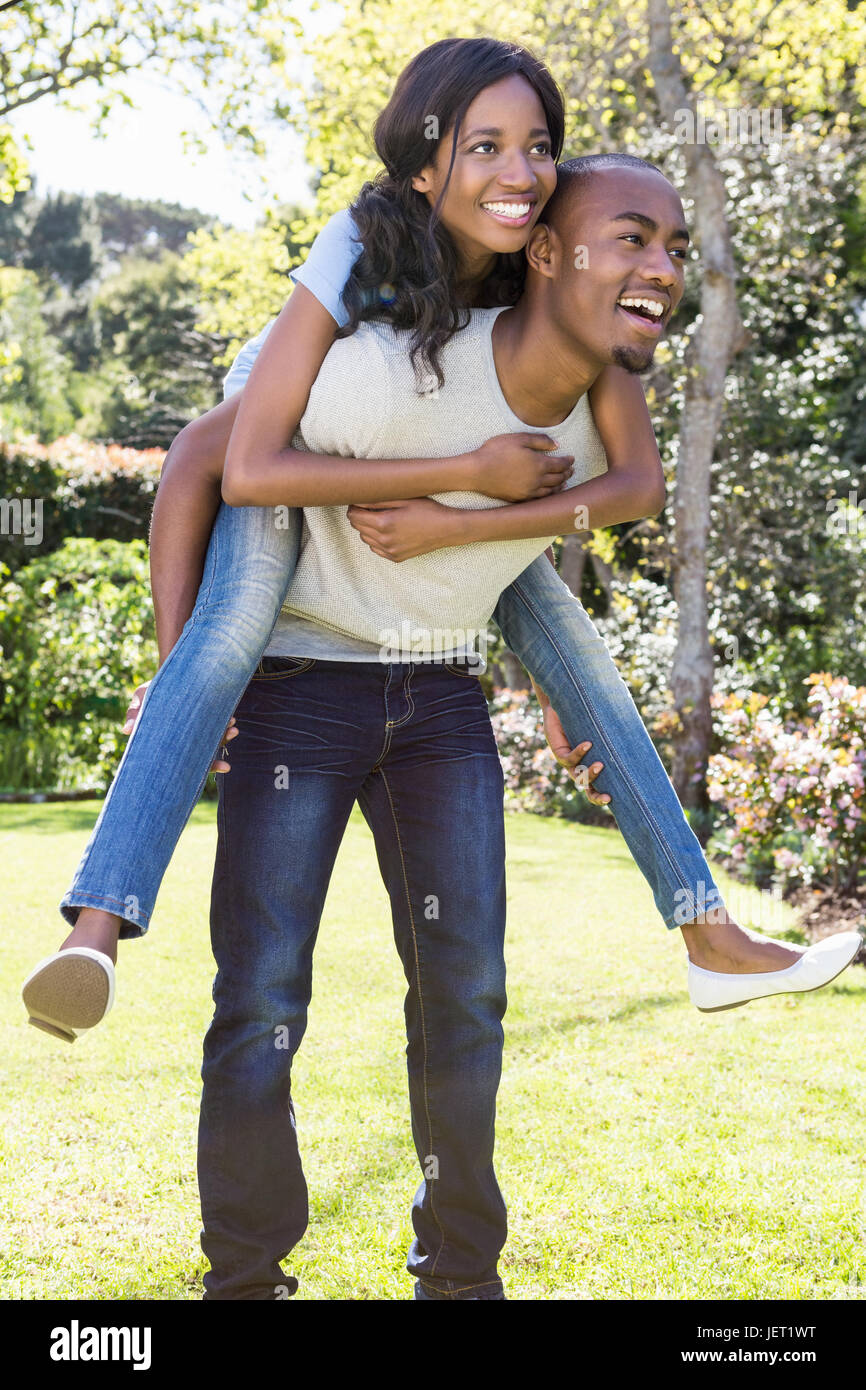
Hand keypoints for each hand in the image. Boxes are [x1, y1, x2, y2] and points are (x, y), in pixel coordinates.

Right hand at [120, 680, 238, 773]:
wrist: (166, 679)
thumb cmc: (150, 692)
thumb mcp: (141, 699)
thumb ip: (134, 714)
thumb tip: (126, 730)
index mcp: (169, 743)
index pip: (190, 761)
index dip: (209, 766)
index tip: (227, 767)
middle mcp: (184, 742)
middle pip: (207, 752)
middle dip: (222, 744)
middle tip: (233, 733)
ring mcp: (194, 733)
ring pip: (213, 740)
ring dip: (225, 735)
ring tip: (234, 726)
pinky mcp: (202, 721)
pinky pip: (216, 728)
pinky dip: (225, 726)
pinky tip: (232, 720)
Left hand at [347, 497, 457, 561]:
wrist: (447, 529)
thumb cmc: (427, 510)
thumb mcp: (403, 499)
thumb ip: (378, 500)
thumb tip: (357, 499)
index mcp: (384, 523)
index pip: (353, 516)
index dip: (354, 506)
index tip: (360, 501)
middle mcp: (384, 540)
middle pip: (357, 527)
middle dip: (360, 516)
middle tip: (371, 507)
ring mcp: (390, 551)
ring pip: (365, 539)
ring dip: (367, 529)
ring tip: (381, 518)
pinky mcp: (395, 558)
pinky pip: (376, 549)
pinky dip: (377, 540)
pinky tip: (389, 531)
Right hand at [471, 432, 573, 501]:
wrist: (477, 471)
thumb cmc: (496, 451)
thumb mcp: (519, 438)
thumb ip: (540, 441)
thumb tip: (557, 445)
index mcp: (539, 464)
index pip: (561, 464)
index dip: (568, 461)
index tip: (572, 458)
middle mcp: (537, 480)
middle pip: (558, 478)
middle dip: (567, 473)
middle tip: (571, 469)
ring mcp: (528, 492)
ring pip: (551, 491)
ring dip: (560, 486)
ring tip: (564, 482)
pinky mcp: (519, 499)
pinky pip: (539, 499)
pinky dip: (548, 495)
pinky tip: (548, 492)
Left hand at [536, 691, 610, 806]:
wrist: (563, 705)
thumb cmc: (587, 717)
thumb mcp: (602, 729)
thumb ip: (617, 735)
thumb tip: (641, 736)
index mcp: (590, 766)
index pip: (595, 787)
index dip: (601, 797)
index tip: (612, 799)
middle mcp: (579, 767)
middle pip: (587, 788)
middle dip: (596, 796)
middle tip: (607, 797)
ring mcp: (569, 762)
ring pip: (578, 776)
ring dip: (590, 774)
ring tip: (600, 765)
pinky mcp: (559, 752)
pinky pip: (568, 759)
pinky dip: (580, 752)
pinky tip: (588, 744)